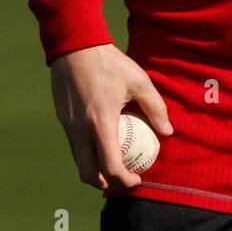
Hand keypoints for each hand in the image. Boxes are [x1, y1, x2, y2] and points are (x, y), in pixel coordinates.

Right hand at [50, 44, 173, 194]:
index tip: (137, 179)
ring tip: (115, 162)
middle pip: (88, 174)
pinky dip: (88, 154)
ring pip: (79, 162)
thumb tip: (168, 131)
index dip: (124, 180)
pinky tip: (103, 141)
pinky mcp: (63, 120)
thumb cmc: (110, 63)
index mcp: (101, 123)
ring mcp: (68, 126)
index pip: (110, 167)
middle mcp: (80, 130)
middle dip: (106, 184)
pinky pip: (75, 146)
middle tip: (125, 177)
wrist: (75, 47)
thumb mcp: (139, 81)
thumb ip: (155, 107)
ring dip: (96, 170)